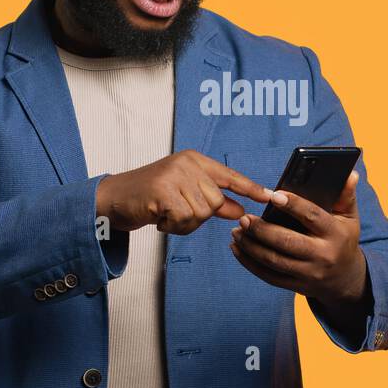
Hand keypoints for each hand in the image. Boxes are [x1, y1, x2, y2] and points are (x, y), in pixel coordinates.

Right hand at [96, 149, 271, 234]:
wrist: (114, 199)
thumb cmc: (151, 197)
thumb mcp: (185, 195)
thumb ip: (214, 201)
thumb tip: (241, 209)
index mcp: (195, 161)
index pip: (230, 176)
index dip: (252, 188)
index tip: (273, 197)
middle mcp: (187, 163)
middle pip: (215, 202)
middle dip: (198, 216)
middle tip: (175, 214)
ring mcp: (175, 175)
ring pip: (201, 213)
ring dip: (184, 223)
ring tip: (166, 215)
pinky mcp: (163, 190)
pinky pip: (184, 219)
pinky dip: (172, 226)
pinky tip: (159, 218)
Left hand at [229, 170, 368, 306]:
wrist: (345, 279)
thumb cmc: (343, 239)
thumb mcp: (349, 217)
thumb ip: (345, 195)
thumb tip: (350, 174)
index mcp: (335, 234)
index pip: (313, 217)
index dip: (293, 205)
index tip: (273, 195)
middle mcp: (323, 256)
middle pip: (288, 242)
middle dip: (262, 230)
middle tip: (244, 218)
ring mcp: (309, 274)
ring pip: (275, 261)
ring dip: (251, 247)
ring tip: (236, 232)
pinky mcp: (296, 286)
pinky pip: (269, 276)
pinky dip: (250, 264)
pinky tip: (238, 249)